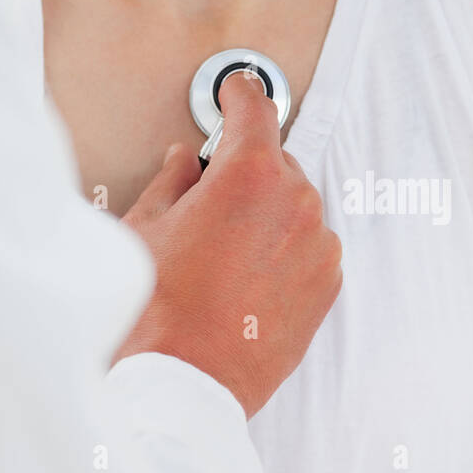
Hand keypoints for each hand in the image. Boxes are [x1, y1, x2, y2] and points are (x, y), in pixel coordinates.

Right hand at [112, 70, 341, 418]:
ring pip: (293, 206)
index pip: (254, 108)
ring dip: (265, 213)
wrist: (182, 383)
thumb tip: (185, 162)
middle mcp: (295, 202)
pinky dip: (283, 249)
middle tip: (204, 204)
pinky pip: (307, 246)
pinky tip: (245, 278)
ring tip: (222, 254)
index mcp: (248, 174)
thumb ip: (172, 180)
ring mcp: (318, 245)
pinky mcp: (327, 285)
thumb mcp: (145, 226)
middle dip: (242, 171)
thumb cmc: (155, 306)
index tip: (234, 89)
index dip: (239, 92)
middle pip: (273, 161)